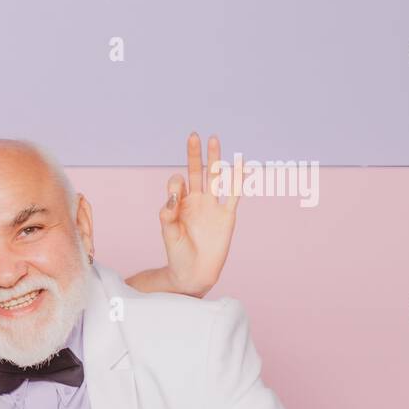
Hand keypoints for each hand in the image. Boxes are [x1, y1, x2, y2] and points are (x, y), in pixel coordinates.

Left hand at [157, 132, 239, 296]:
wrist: (194, 272)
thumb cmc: (177, 253)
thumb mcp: (168, 234)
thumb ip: (168, 214)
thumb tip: (173, 194)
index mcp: (180, 205)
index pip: (177, 184)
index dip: (175, 185)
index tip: (175, 197)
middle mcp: (196, 202)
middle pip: (197, 172)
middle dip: (195, 154)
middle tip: (193, 135)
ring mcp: (212, 207)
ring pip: (215, 178)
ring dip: (214, 159)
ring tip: (213, 139)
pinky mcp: (227, 216)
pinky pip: (234, 194)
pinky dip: (238, 179)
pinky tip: (240, 163)